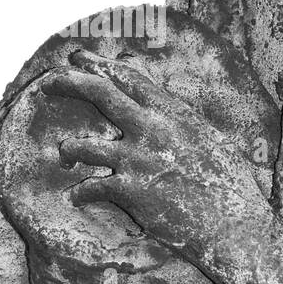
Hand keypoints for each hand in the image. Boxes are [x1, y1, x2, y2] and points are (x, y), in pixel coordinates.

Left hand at [41, 49, 269, 269]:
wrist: (235, 227)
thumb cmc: (230, 185)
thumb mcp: (210, 139)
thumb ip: (181, 120)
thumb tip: (163, 105)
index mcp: (174, 113)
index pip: (130, 78)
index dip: (100, 64)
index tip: (79, 57)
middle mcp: (153, 129)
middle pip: (101, 94)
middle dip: (70, 83)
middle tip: (47, 82)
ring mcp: (139, 160)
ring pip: (85, 145)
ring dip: (70, 149)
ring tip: (63, 154)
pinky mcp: (131, 192)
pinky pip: (92, 187)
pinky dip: (81, 193)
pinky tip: (76, 198)